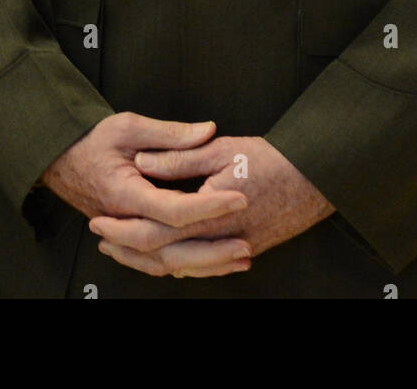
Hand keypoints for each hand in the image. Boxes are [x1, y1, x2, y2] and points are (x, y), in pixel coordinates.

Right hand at [41, 112, 251, 275]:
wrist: (60, 158)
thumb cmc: (91, 140)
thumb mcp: (129, 126)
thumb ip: (170, 133)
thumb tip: (206, 131)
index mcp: (124, 194)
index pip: (172, 209)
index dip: (209, 206)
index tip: (239, 198)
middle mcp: (123, 222)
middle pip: (170, 249)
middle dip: (211, 250)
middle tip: (246, 244)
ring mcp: (125, 234)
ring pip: (165, 263)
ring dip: (203, 264)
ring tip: (238, 259)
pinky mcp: (128, 238)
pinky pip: (158, 261)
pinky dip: (186, 265)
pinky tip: (211, 262)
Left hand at [88, 134, 334, 277]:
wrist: (315, 178)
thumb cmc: (272, 160)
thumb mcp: (221, 148)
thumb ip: (179, 155)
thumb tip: (143, 161)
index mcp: (208, 213)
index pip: (155, 230)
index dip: (123, 228)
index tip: (100, 220)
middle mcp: (219, 239)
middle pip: (163, 257)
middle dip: (129, 251)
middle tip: (104, 241)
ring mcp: (232, 249)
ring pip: (183, 268)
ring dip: (150, 262)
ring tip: (125, 251)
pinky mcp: (244, 250)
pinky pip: (204, 268)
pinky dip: (180, 266)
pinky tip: (169, 260)